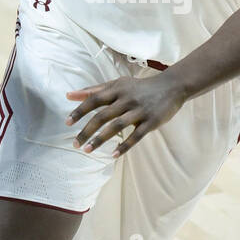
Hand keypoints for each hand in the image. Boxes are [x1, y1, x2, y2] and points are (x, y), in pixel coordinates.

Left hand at [65, 74, 189, 156]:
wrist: (171, 86)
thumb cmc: (140, 87)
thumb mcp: (117, 84)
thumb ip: (93, 90)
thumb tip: (69, 95)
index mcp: (117, 90)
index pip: (94, 100)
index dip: (80, 111)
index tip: (67, 123)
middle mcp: (126, 100)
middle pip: (102, 116)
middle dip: (86, 130)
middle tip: (75, 144)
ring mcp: (139, 111)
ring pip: (116, 126)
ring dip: (100, 139)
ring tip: (87, 150)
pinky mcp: (151, 122)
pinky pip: (136, 136)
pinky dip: (124, 145)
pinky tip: (113, 155)